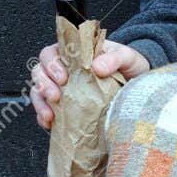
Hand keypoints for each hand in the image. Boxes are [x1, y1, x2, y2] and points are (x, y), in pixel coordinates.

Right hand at [30, 40, 150, 128]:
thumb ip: (115, 58)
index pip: (52, 53)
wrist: (138, 83)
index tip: (63, 78)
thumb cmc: (129, 65)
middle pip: (39, 71)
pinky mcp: (64, 105)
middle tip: (55, 96)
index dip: (51, 64)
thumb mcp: (127, 57)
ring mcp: (61, 88)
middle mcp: (64, 69)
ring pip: (38, 91)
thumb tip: (97, 68)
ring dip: (40, 103)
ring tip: (49, 115)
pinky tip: (49, 123)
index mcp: (75, 53)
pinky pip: (45, 110)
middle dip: (43, 84)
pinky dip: (43, 116)